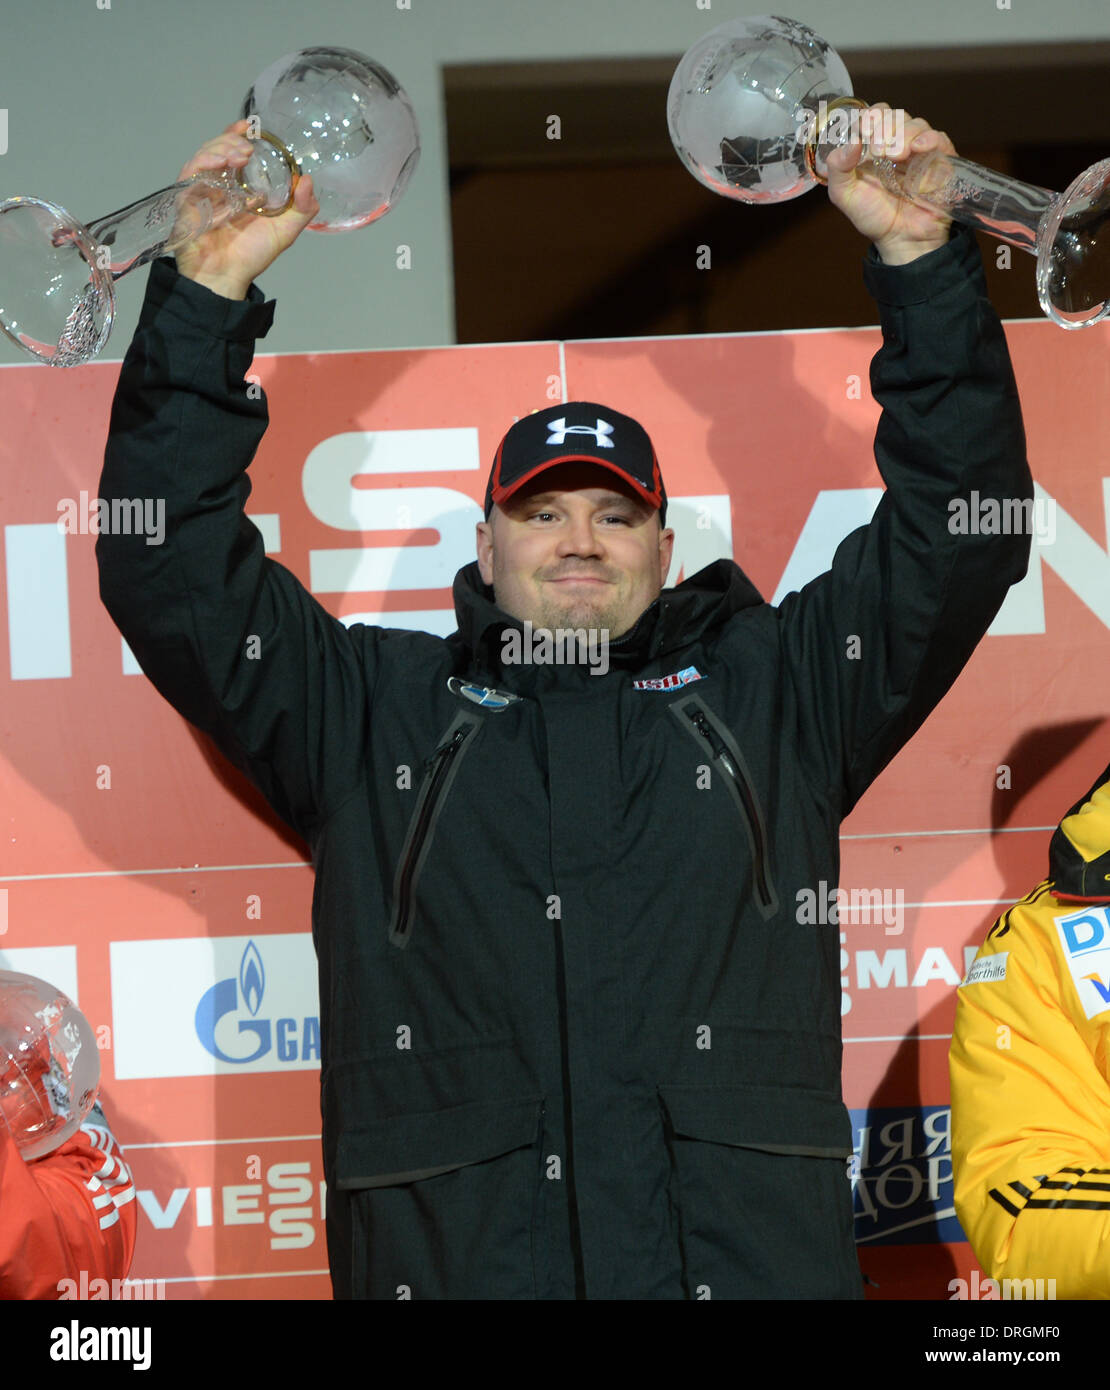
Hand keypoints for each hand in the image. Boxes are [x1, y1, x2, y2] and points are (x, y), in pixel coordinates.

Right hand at [173, 120, 319, 298]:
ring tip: (239, 154)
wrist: (227, 278)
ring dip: (220, 148)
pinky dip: (203, 163)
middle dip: (231, 141)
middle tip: (248, 148)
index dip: (238, 136)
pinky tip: (218, 162)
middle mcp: (217, 186)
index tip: (251, 127)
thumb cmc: (251, 256)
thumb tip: (307, 179)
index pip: (233, 153)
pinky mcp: (186, 200)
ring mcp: (200, 191)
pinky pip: (190, 173)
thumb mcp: (285, 230)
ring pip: (204, 156)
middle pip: (217, 150)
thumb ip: (302, 208)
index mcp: (236, 188)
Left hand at [825, 106, 954, 265]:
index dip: (871, 118)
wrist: (902, 240)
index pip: (875, 115)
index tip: (866, 131)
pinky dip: (929, 138)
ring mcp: (920, 151)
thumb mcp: (845, 195)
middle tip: (880, 150)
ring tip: (897, 155)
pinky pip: (939, 138)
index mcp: (874, 147)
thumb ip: (838, 169)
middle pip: (896, 115)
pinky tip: (919, 148)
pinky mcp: (940, 160)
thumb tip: (850, 141)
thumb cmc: (874, 217)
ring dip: (905, 134)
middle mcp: (898, 144)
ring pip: (916, 124)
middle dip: (886, 127)